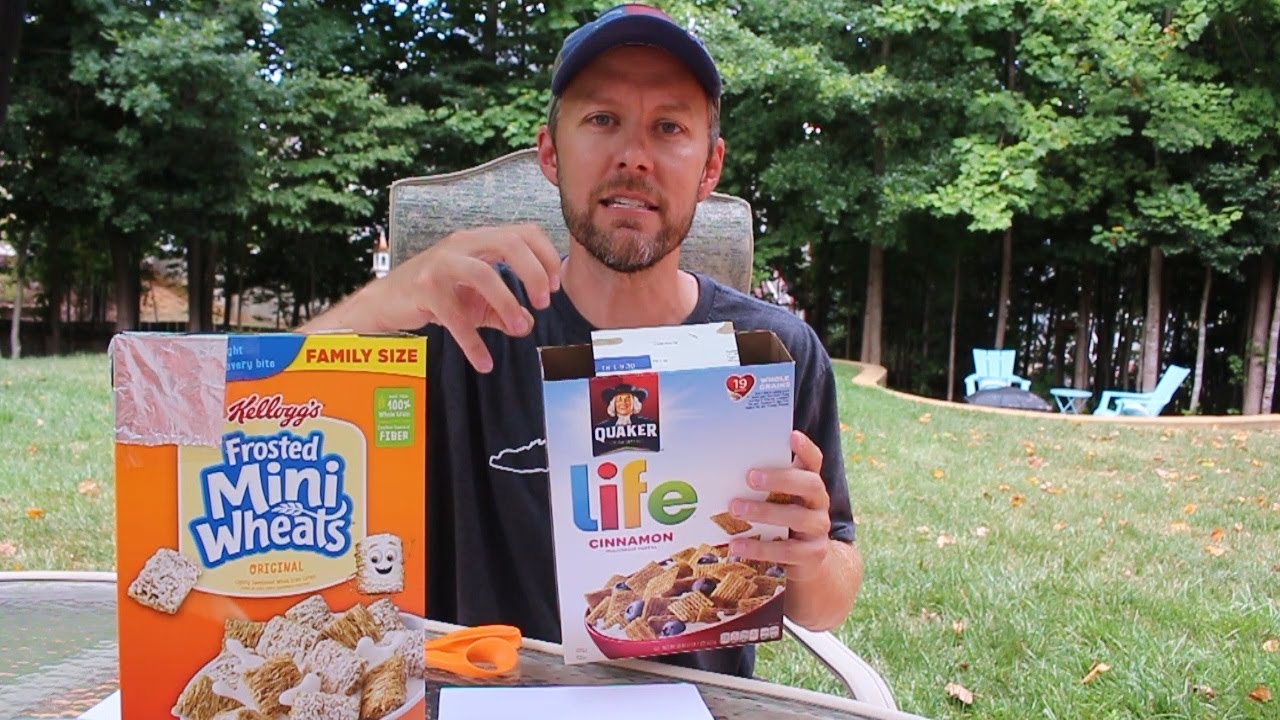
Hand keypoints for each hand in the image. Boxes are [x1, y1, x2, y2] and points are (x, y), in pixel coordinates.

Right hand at [374, 224, 561, 372]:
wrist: (388, 301)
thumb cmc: (436, 295)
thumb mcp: (476, 303)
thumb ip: (505, 312)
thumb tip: (528, 325)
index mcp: (480, 241)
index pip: (523, 232)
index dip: (546, 256)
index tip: (556, 286)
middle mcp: (462, 245)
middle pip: (508, 243)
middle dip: (534, 272)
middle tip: (544, 302)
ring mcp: (440, 264)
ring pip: (483, 274)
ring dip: (506, 302)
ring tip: (518, 327)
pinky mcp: (423, 288)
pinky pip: (454, 316)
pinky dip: (472, 342)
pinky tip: (484, 362)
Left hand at [729, 430, 831, 581]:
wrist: (807, 561)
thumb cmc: (782, 520)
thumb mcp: (777, 500)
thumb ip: (762, 486)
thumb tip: (721, 469)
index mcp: (810, 484)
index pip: (814, 462)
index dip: (806, 449)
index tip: (792, 435)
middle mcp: (819, 503)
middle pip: (809, 485)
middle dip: (780, 479)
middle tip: (750, 476)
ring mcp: (818, 530)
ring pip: (798, 518)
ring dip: (765, 512)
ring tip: (735, 508)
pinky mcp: (812, 555)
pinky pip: (787, 551)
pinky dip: (759, 548)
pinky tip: (736, 545)